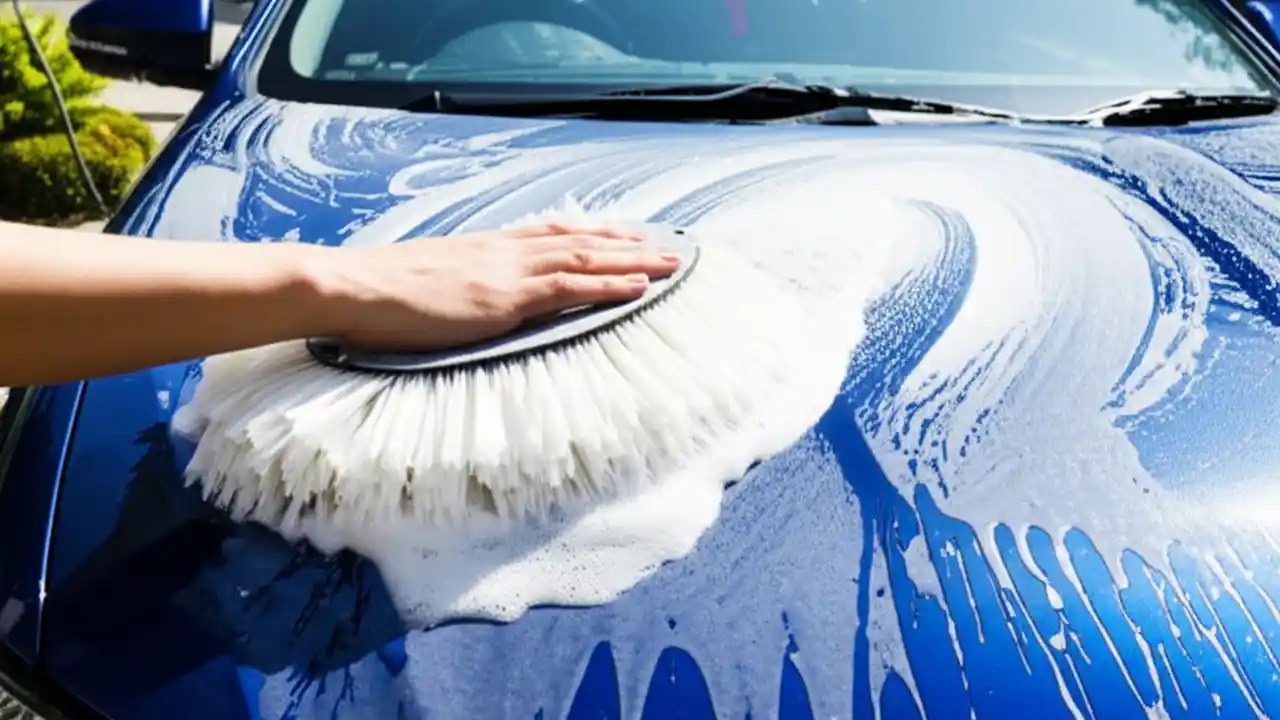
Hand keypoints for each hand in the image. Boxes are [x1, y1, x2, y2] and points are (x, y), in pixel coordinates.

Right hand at [314, 222, 680, 350]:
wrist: (352, 287)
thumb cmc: (380, 292)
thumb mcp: (429, 280)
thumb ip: (460, 285)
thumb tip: (469, 299)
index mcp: (487, 247)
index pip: (554, 234)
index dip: (595, 234)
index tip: (625, 235)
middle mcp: (504, 251)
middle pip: (581, 240)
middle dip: (628, 244)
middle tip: (667, 248)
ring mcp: (507, 271)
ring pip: (586, 258)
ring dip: (633, 261)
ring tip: (669, 265)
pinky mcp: (505, 298)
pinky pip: (569, 287)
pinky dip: (608, 285)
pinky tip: (637, 288)